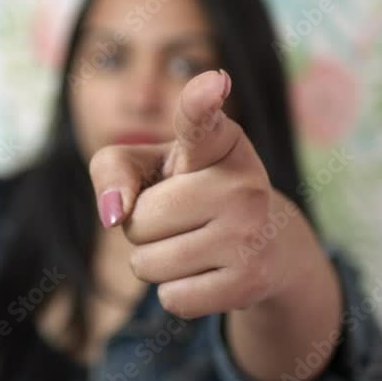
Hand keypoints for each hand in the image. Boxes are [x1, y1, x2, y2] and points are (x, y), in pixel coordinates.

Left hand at [89, 70, 333, 318]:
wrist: (268, 244)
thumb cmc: (191, 192)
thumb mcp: (150, 167)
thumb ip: (113, 169)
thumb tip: (117, 213)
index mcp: (219, 140)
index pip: (201, 120)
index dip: (202, 101)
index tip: (214, 82)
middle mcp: (243, 181)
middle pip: (138, 220)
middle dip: (144, 226)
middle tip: (182, 218)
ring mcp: (251, 233)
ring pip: (148, 263)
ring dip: (156, 261)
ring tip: (194, 243)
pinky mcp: (251, 282)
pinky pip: (172, 298)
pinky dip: (176, 292)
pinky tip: (207, 273)